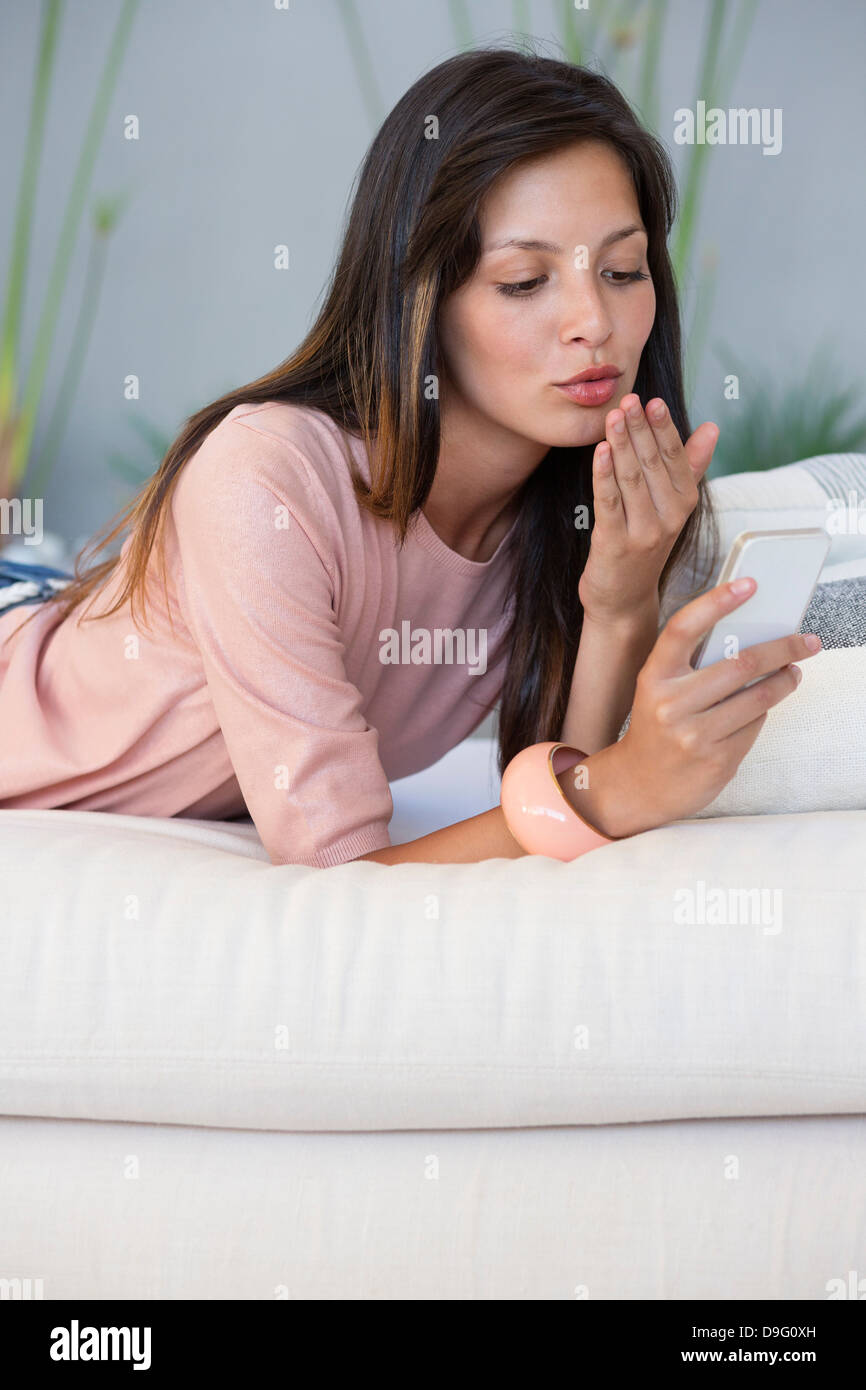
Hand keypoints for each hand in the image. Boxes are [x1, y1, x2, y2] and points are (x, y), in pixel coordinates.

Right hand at [568, 577, 822, 837]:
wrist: (638, 784)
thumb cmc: (656, 726)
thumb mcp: (660, 689)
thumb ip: (693, 665)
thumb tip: (749, 637)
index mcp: (654, 677)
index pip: (683, 629)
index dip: (716, 602)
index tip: (749, 585)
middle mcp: (670, 704)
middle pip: (742, 663)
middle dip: (783, 648)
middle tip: (806, 641)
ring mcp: (694, 735)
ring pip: (759, 697)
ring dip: (785, 681)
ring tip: (793, 672)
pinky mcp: (716, 759)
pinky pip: (755, 726)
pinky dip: (763, 713)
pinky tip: (759, 709)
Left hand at [577, 394, 718, 627]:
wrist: (624, 600)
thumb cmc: (644, 547)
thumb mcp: (672, 508)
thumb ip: (690, 467)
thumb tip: (712, 428)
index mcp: (683, 504)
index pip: (675, 458)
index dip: (663, 429)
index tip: (653, 401)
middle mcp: (668, 518)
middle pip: (652, 464)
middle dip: (639, 429)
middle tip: (628, 399)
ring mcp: (642, 533)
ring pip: (631, 479)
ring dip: (621, 444)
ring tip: (613, 416)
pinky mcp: (614, 544)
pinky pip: (609, 503)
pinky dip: (604, 474)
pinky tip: (600, 450)